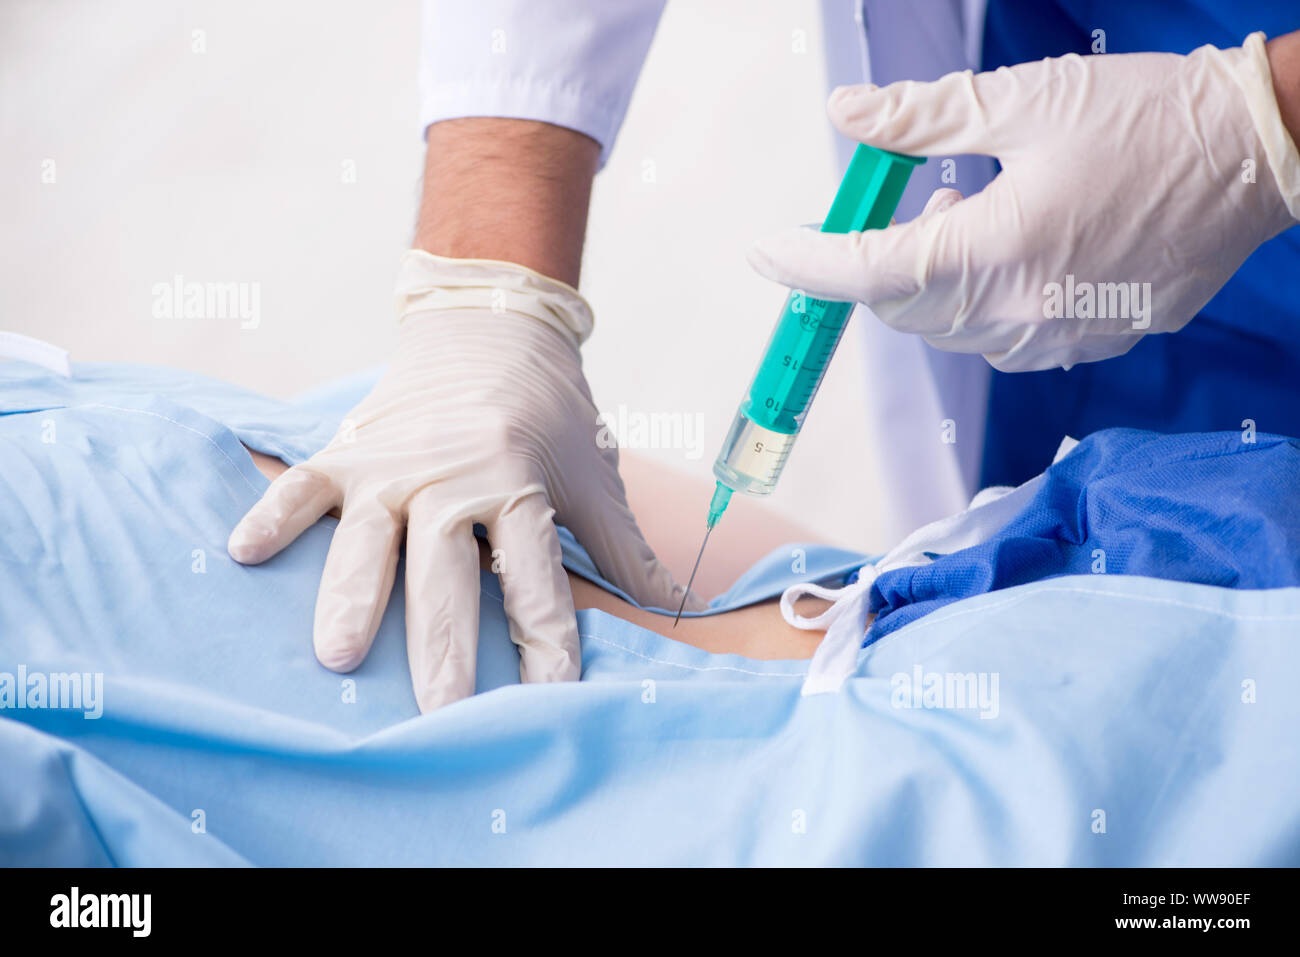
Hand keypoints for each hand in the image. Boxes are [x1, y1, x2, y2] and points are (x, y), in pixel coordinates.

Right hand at [228, 251, 701, 711]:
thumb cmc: (550, 412)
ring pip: (370, 537)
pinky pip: (305, 483)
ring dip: (352, 594)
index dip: (546, 644)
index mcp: (521, 486)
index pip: (536, 581)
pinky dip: (276, 514)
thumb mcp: (592, 476)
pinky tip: (243, 552)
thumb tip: (677, 609)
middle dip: (444, 645)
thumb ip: (622, 550)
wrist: (490, 325)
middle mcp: (454, 478)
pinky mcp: (350, 448)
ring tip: (337, 657)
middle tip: (438, 714)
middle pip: (447, 571)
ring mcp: (395, 464)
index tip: (550, 702)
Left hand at [748, 32, 1299, 370]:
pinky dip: (985, 301)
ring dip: (938, 280)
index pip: (868, 276)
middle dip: (886, 262)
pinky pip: (1005, 338)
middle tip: (923, 196)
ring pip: (952, 330)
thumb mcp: (1023, 101)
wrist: (1261, 151)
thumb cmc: (1148, 117)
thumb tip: (848, 116)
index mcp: (995, 254)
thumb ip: (920, 119)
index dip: (807, 265)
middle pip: (906, 311)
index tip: (766, 252)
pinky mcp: (1094, 341)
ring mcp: (1061, 337)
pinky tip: (1018, 249)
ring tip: (979, 210)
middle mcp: (1022, 314)